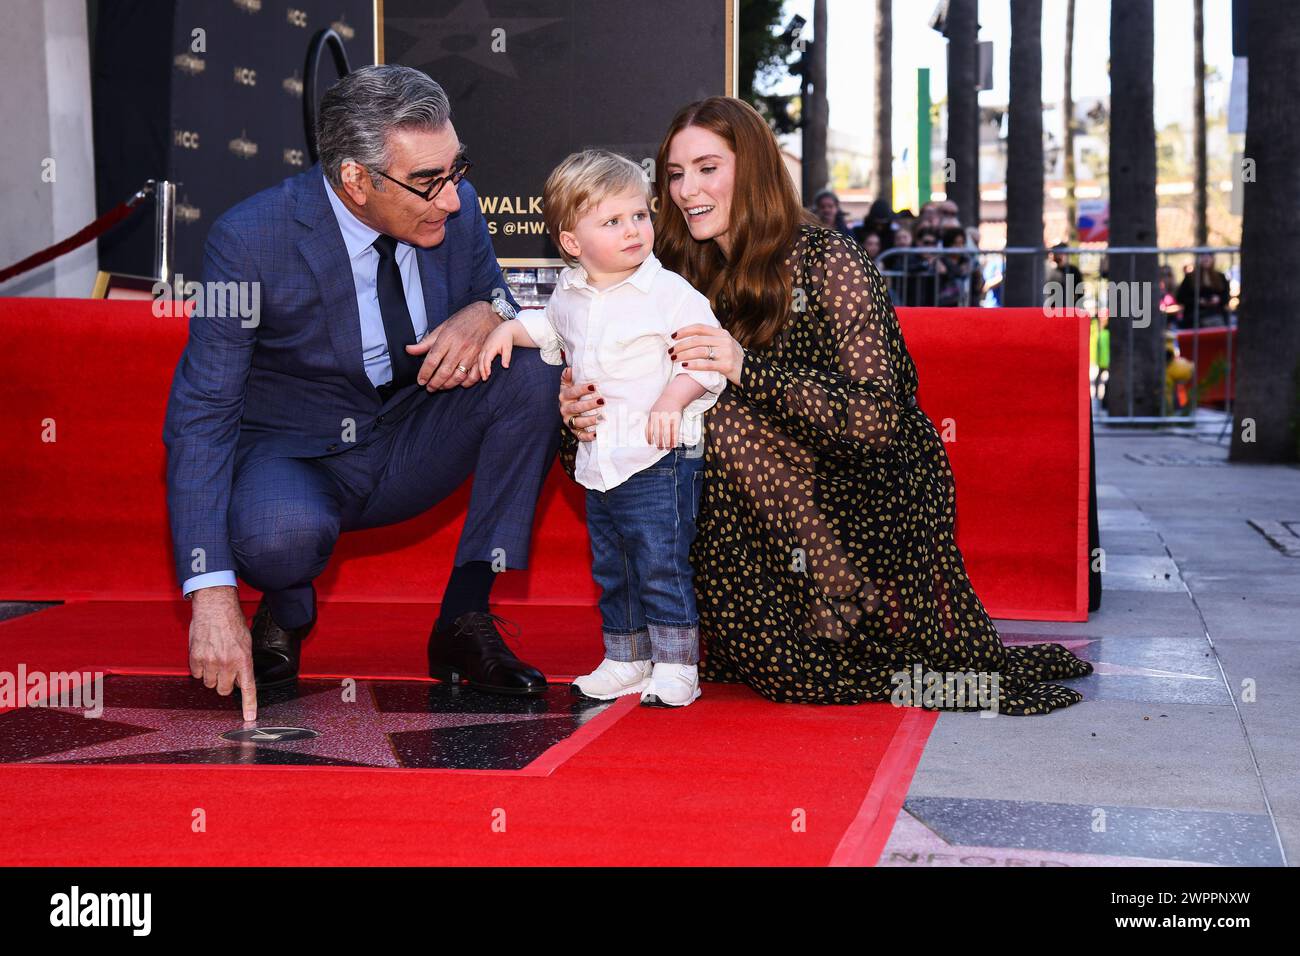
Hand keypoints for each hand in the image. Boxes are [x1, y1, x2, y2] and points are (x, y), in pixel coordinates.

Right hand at [188, 586, 256, 720]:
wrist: (214, 607)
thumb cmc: (232, 622)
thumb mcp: (246, 642)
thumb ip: (243, 662)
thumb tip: (240, 677)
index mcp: (243, 660)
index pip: (247, 688)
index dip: (249, 705)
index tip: (249, 718)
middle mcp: (227, 664)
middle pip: (224, 690)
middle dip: (225, 683)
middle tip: (226, 670)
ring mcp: (210, 662)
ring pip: (209, 684)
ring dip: (212, 675)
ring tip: (214, 658)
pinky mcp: (195, 659)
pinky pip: (196, 674)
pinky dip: (200, 668)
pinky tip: (204, 655)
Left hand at [406, 300, 496, 390]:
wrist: (488, 315)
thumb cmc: (464, 319)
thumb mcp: (443, 327)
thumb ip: (426, 342)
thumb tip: (409, 350)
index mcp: (447, 338)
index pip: (432, 360)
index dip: (424, 373)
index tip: (420, 381)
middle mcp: (459, 347)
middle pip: (444, 372)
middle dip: (434, 383)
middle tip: (429, 388)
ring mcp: (472, 354)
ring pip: (458, 376)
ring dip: (448, 385)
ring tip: (441, 387)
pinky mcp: (481, 358)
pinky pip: (474, 376)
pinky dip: (466, 383)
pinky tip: (459, 383)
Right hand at [477, 322, 514, 379]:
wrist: (504, 329)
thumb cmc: (506, 339)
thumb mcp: (508, 348)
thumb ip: (506, 357)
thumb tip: (505, 367)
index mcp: (491, 348)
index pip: (486, 359)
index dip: (486, 368)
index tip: (488, 375)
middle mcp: (485, 348)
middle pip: (481, 361)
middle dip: (482, 370)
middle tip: (485, 379)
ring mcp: (483, 348)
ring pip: (479, 359)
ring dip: (480, 368)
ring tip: (483, 377)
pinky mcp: (483, 348)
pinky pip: (479, 358)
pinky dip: (479, 364)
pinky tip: (482, 370)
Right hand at [559, 366, 603, 441]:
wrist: (567, 410)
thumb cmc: (572, 395)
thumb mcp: (567, 385)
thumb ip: (567, 377)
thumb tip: (569, 369)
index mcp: (564, 397)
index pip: (572, 392)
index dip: (582, 389)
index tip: (594, 386)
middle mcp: (565, 410)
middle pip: (577, 408)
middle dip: (589, 404)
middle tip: (602, 400)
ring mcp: (569, 422)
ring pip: (579, 422)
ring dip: (590, 420)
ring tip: (602, 418)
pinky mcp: (574, 431)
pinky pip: (580, 435)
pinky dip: (588, 436)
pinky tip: (597, 434)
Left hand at [646, 397, 683, 448]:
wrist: (673, 397)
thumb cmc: (663, 404)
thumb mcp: (653, 410)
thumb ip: (651, 420)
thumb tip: (649, 431)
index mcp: (652, 417)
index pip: (648, 431)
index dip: (649, 439)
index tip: (650, 443)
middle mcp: (659, 419)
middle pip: (658, 435)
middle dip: (659, 443)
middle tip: (660, 448)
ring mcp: (668, 420)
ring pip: (666, 435)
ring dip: (667, 444)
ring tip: (667, 448)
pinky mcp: (676, 420)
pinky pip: (675, 433)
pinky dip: (674, 440)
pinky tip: (674, 444)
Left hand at [668, 323, 745, 385]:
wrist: (750, 372)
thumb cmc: (733, 358)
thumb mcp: (725, 343)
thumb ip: (712, 337)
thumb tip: (692, 332)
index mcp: (722, 333)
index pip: (700, 328)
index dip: (684, 330)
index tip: (673, 336)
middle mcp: (724, 341)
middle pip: (697, 340)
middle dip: (681, 345)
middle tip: (671, 351)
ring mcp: (726, 353)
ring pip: (700, 351)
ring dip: (684, 354)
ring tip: (674, 359)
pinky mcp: (726, 366)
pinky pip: (706, 364)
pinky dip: (693, 365)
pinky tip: (684, 366)